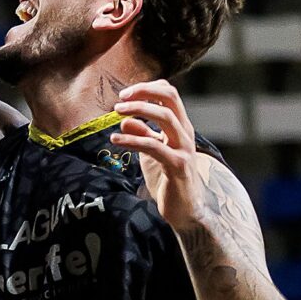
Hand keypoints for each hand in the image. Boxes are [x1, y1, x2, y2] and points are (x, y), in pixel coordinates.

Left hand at [109, 79, 215, 233]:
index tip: (125, 94)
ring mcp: (183, 148)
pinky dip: (132, 140)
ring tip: (116, 113)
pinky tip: (115, 140)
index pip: (169, 94)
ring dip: (138, 110)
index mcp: (180, 127)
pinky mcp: (177, 166)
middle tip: (120, 99)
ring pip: (165, 117)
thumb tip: (125, 121)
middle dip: (143, 92)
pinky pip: (154, 146)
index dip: (147, 88)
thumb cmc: (168, 180)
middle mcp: (185, 133)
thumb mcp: (152, 153)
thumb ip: (143, 135)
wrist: (184, 210)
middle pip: (169, 98)